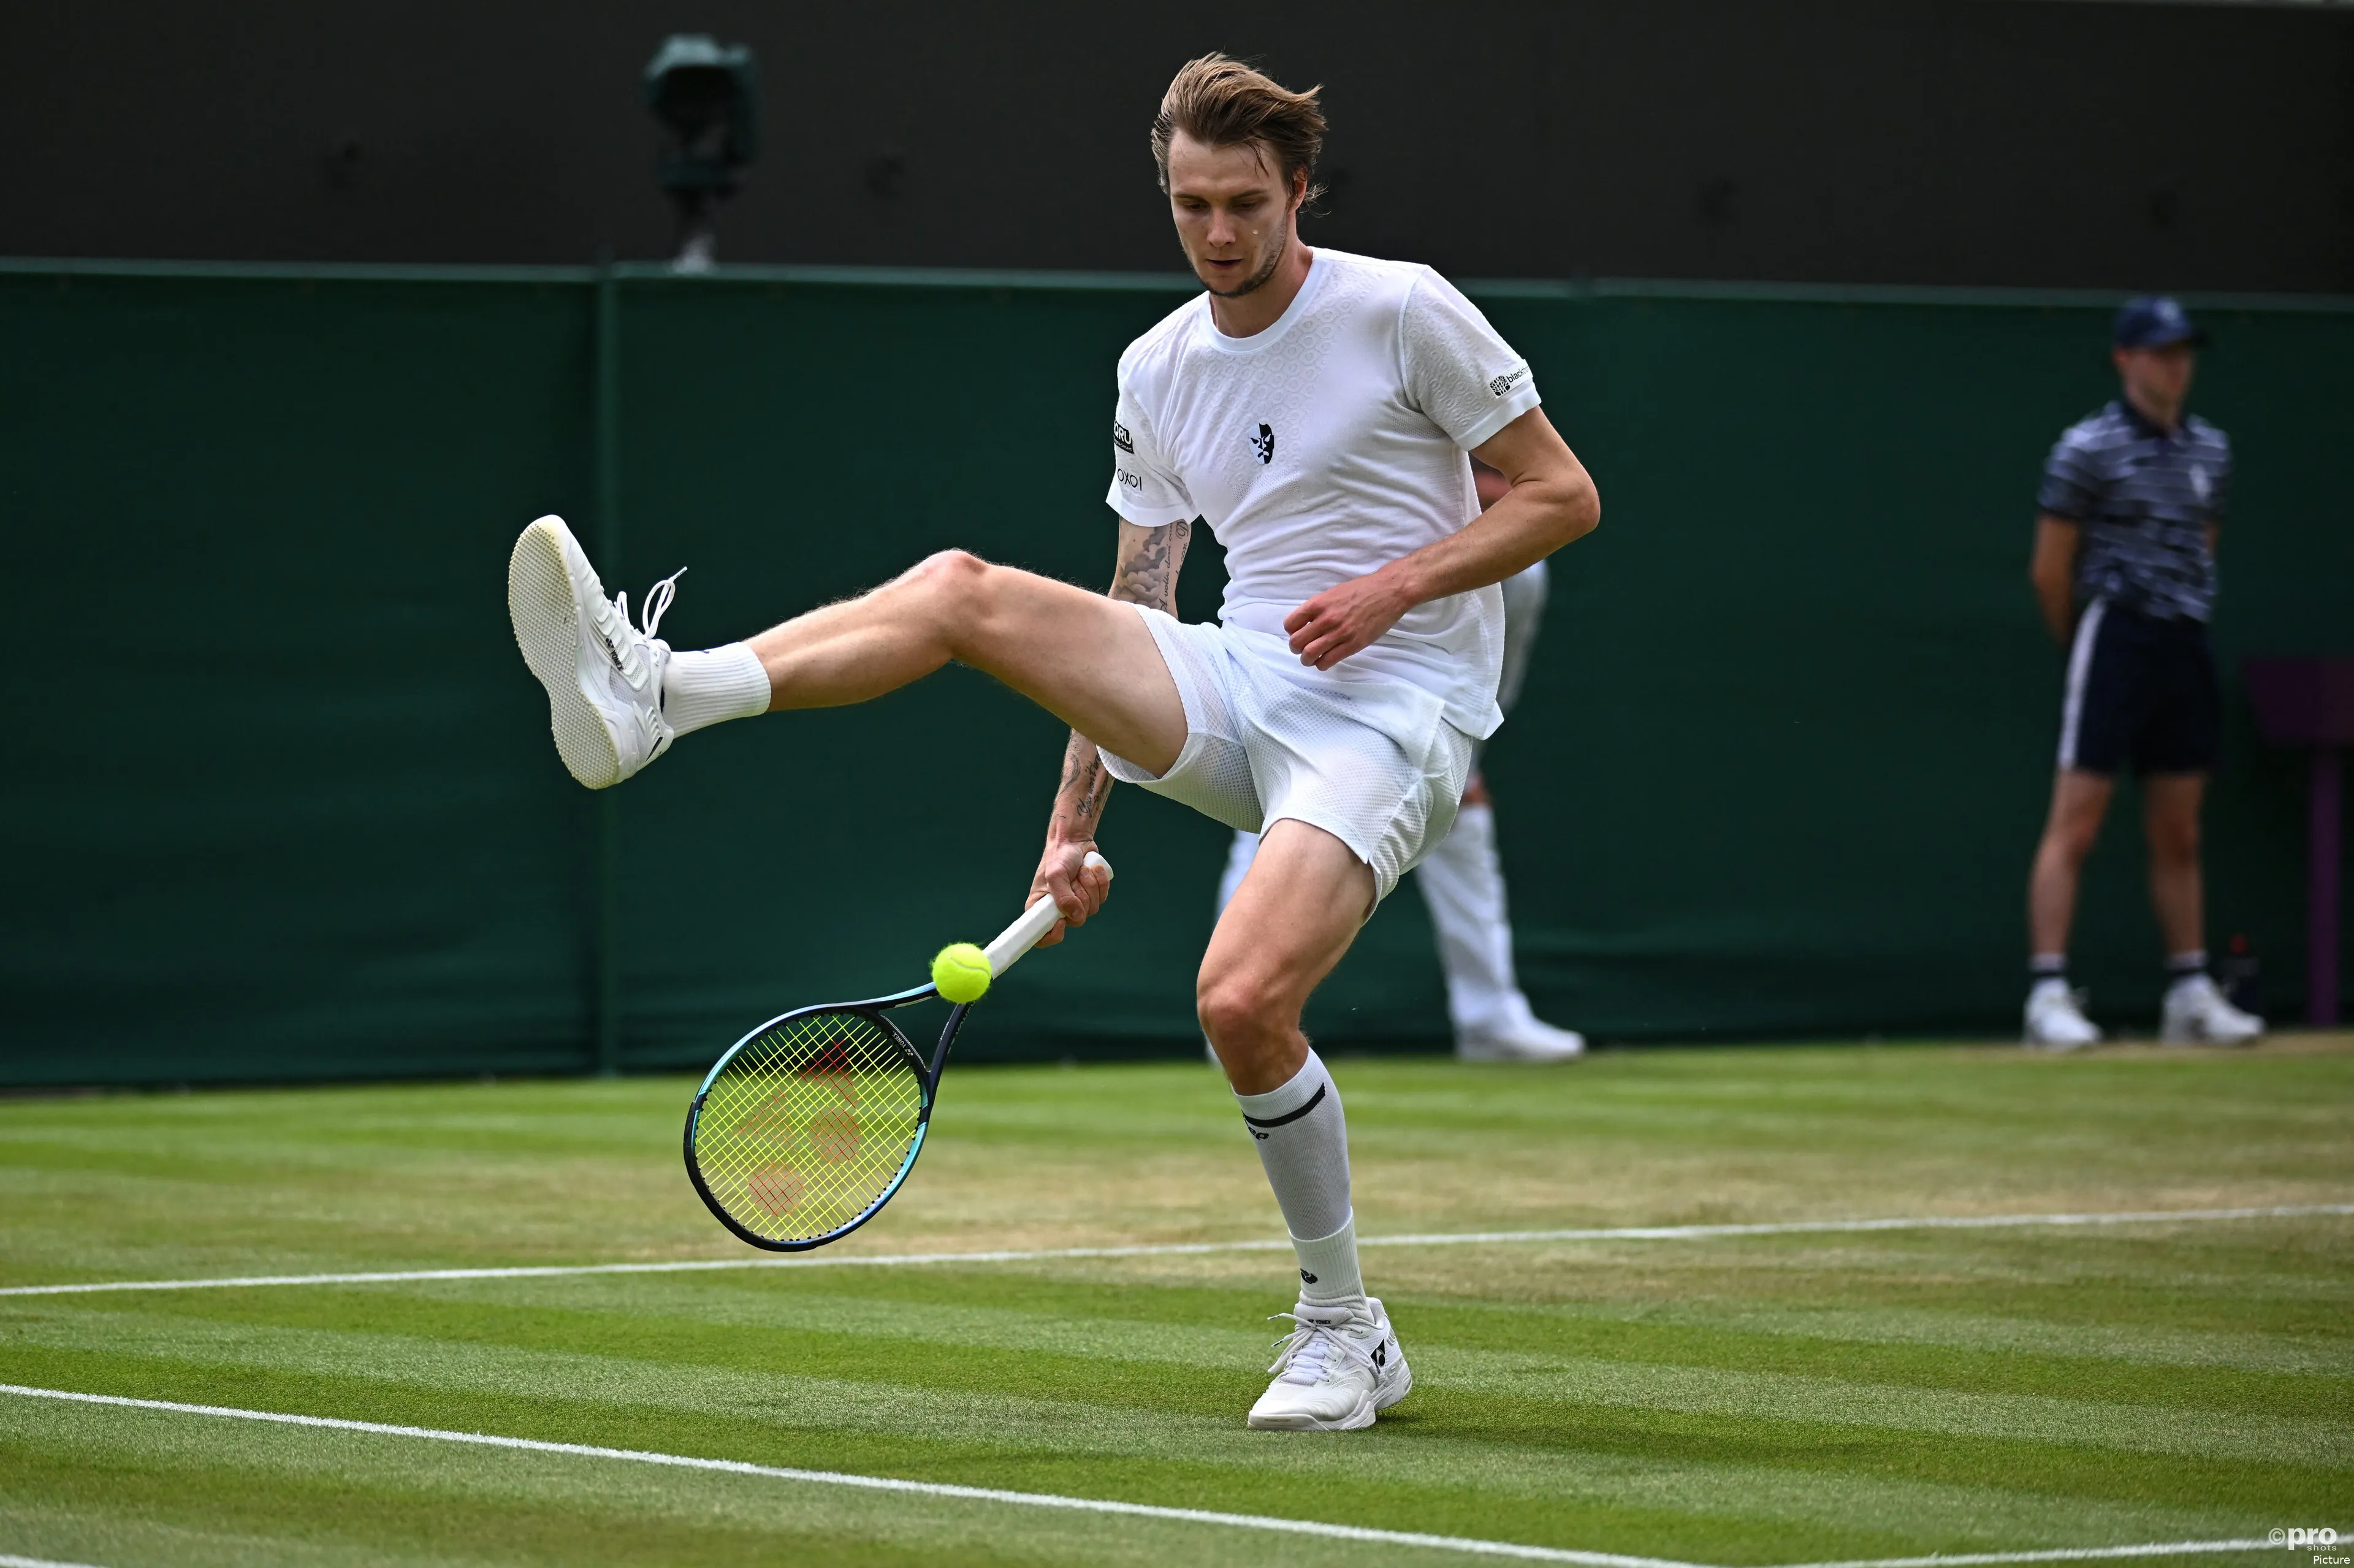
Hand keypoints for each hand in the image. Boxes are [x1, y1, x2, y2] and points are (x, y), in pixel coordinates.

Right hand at [1027, 838, 1111, 946]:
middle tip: (1073, 880)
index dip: (1053, 936)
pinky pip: (1103, 897)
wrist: (1074, 841)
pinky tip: (1092, 869)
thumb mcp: (1056, 875)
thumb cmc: (1058, 857)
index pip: (1042, 937)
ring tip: (1080, 870)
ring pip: (1092, 909)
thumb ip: (1064, 898)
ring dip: (1090, 886)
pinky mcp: (1091, 896)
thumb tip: (1076, 916)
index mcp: (1040, 908)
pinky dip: (1100, 882)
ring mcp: (1077, 904)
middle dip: (1080, 897)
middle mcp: (1058, 910)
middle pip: (1076, 920)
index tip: (1061, 922)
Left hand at [1284, 566, 1415, 669]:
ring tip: (1311, 659)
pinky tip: (1325, 661)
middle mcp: (1326, 619)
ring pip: (1309, 654)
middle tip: (1302, 649)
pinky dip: (1321, 665)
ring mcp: (1339, 633)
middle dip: (1296, 649)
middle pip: (1296, 642)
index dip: (1291, 631)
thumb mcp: (1333, 593)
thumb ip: (1318, 607)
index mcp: (1318, 603)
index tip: (1297, 633)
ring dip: (1306, 660)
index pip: (1290, 624)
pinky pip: (1328, 661)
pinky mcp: (1353, 644)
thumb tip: (1306, 623)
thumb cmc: (1362, 589)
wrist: (1389, 592)